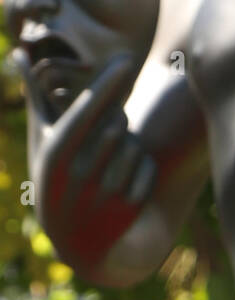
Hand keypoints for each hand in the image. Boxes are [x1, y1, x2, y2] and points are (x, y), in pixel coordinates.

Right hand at [8, 48, 157, 270]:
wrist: (75, 245)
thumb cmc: (56, 181)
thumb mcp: (42, 144)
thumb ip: (37, 99)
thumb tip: (21, 54)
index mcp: (56, 153)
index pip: (87, 108)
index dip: (108, 81)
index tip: (127, 59)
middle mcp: (80, 173)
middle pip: (115, 122)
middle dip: (115, 119)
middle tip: (106, 131)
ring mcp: (105, 192)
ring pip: (133, 143)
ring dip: (129, 143)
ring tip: (112, 157)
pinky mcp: (128, 209)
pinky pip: (148, 166)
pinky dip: (143, 165)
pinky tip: (127, 175)